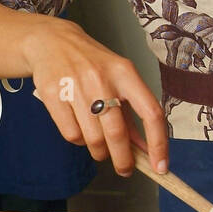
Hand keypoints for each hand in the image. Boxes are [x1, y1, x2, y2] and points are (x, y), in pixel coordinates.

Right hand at [22, 17, 168, 177]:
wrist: (52, 42)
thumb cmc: (91, 64)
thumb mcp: (118, 79)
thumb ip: (132, 113)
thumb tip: (146, 148)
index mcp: (125, 73)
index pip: (151, 113)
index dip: (158, 143)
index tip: (160, 166)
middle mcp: (102, 79)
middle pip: (118, 134)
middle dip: (123, 160)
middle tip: (125, 169)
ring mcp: (76, 87)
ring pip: (93, 139)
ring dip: (99, 151)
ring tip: (99, 145)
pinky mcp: (53, 95)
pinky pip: (72, 135)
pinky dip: (79, 141)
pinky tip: (80, 129)